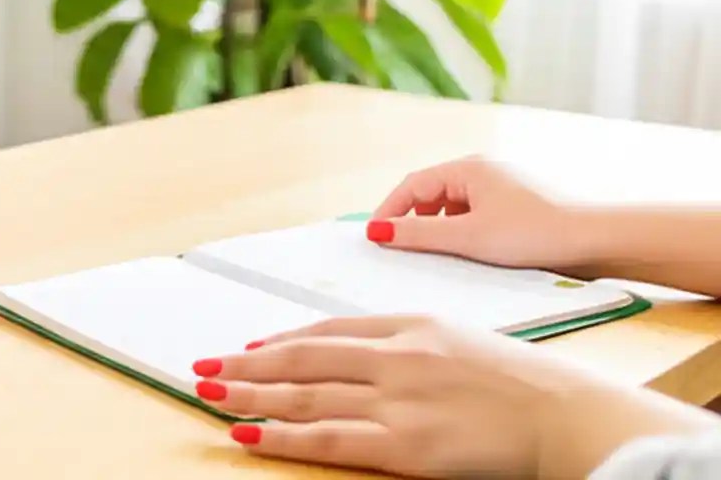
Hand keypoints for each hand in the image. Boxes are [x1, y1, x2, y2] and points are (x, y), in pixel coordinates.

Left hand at [193, 316, 715, 477]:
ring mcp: (395, 399)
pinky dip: (281, 436)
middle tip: (204, 366)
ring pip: (303, 395)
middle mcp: (393, 356)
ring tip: (208, 394)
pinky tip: (247, 434)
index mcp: (408, 326)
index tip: (248, 347)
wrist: (567, 414)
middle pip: (301, 359)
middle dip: (245, 364)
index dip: (279, 341)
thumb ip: (408, 342)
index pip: (325, 331)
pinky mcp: (403, 444)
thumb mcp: (459, 340)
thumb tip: (362, 353)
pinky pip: (327, 438)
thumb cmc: (522, 382)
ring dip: (248, 394)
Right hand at [369, 155, 589, 269]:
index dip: (388, 211)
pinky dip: (461, 233)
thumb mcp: (468, 237)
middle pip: (430, 194)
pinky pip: (473, 215)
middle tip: (400, 251)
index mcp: (468, 167)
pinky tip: (469, 255)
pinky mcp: (515, 205)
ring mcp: (500, 187)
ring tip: (437, 256)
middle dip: (412, 221)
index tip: (374, 238)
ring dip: (438, 229)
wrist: (597, 239)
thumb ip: (419, 234)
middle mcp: (482, 169)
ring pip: (452, 207)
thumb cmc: (535, 232)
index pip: (412, 185)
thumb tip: (378, 231)